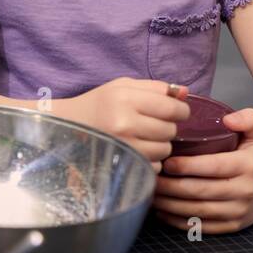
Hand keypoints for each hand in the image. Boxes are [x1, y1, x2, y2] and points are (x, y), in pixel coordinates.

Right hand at [56, 78, 190, 172]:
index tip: (176, 113)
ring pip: (164, 150)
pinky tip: (138, 151)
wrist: (67, 125)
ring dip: (160, 145)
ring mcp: (122, 146)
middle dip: (167, 128)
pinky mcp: (120, 163)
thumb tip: (185, 93)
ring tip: (145, 139)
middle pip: (170, 130)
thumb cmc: (99, 104)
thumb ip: (155, 87)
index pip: (172, 108)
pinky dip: (150, 160)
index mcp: (125, 98)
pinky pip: (153, 166)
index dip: (181, 111)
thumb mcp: (122, 87)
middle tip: (153, 125)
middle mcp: (124, 123)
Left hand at [151, 108, 252, 233]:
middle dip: (170, 186)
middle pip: (199, 191)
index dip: (186, 166)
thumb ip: (249, 119)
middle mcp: (245, 191)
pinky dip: (177, 221)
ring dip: (168, 204)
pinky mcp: (232, 226)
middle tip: (149, 177)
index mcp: (249, 166)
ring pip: (196, 211)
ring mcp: (239, 212)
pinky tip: (161, 211)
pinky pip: (201, 227)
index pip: (213, 166)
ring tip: (151, 192)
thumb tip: (228, 119)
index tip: (166, 162)